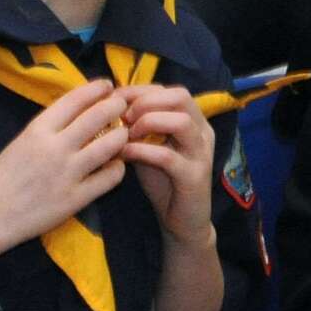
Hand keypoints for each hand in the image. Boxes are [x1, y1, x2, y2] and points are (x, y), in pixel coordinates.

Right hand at [0, 80, 129, 268]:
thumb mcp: (18, 144)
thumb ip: (46, 130)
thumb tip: (76, 116)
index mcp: (36, 130)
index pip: (74, 99)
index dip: (95, 89)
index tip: (106, 86)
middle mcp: (55, 147)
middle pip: (97, 116)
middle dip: (115, 106)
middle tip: (122, 106)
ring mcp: (68, 173)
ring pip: (111, 145)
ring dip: (121, 136)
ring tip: (123, 135)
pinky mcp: (77, 198)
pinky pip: (110, 177)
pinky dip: (117, 168)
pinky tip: (114, 166)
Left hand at [117, 84, 214, 246]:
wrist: (180, 220)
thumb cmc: (162, 180)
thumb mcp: (147, 145)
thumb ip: (136, 125)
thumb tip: (108, 104)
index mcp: (193, 120)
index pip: (168, 90)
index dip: (138, 91)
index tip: (113, 100)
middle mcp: (202, 132)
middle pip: (180, 97)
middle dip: (145, 101)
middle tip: (122, 117)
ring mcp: (201, 153)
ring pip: (180, 122)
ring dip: (147, 122)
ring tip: (125, 134)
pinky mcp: (194, 177)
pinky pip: (168, 156)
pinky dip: (142, 150)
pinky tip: (125, 153)